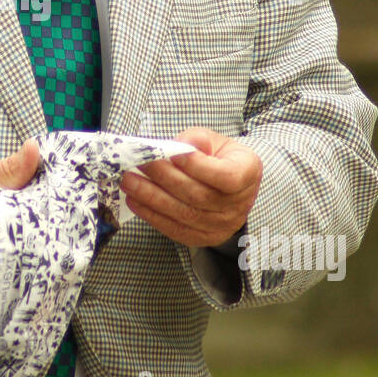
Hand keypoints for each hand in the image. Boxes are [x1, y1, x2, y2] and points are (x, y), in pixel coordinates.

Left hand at [119, 127, 261, 247]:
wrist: (227, 183)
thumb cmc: (217, 157)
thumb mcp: (214, 140)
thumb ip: (198, 139)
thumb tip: (184, 143)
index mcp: (247, 173)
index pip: (226, 176)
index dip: (198, 166)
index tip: (171, 153)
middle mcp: (239, 204)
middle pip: (198, 195)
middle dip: (164, 178)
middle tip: (139, 163)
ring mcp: (223, 225)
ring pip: (184, 214)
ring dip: (152, 198)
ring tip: (129, 182)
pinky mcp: (204, 237)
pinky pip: (176, 229)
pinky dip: (152, 215)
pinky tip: (135, 201)